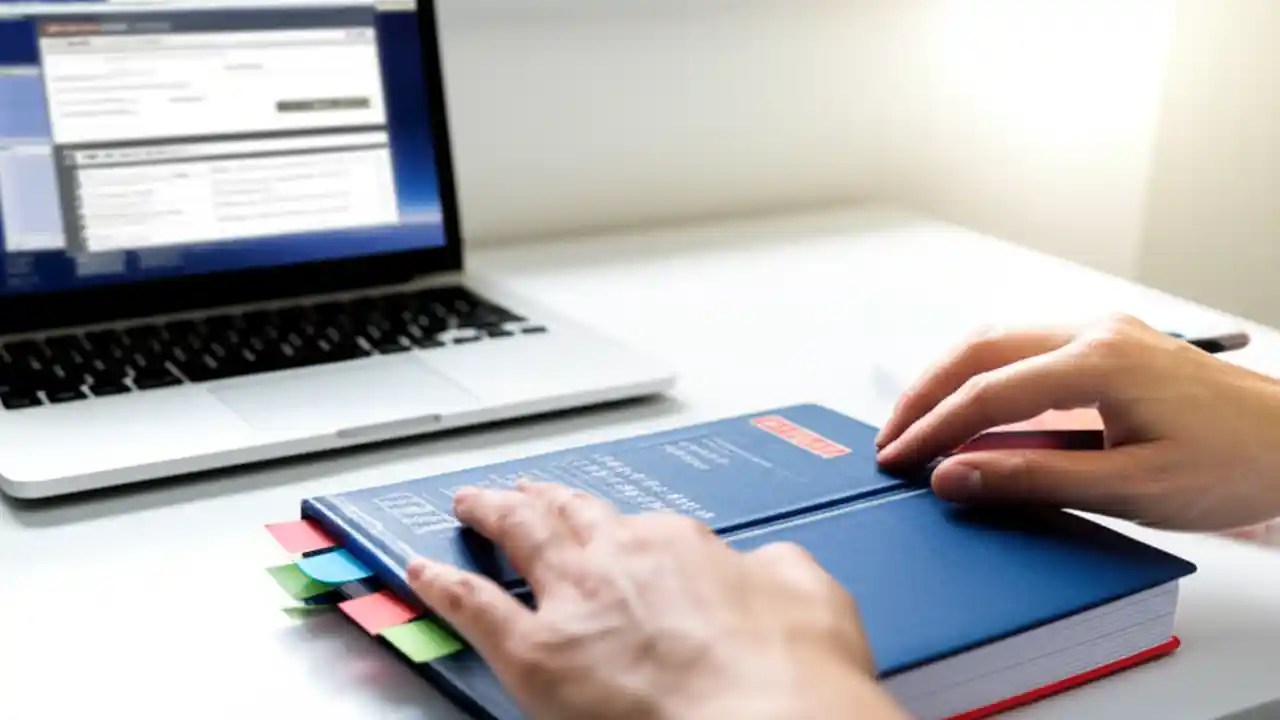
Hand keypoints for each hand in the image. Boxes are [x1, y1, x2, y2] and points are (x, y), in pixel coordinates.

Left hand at [406, 480, 903, 719]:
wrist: (766, 719)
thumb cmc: (794, 673)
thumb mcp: (810, 594)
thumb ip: (776, 571)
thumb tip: (768, 565)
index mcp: (679, 546)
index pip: (640, 529)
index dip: (624, 532)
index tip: (619, 536)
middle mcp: (619, 558)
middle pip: (568, 514)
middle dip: (542, 499)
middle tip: (522, 490)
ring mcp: (573, 601)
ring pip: (518, 537)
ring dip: (492, 514)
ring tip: (472, 502)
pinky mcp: (535, 654)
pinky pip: (472, 606)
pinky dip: (441, 584)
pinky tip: (421, 569)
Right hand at [876, 315, 1279, 530]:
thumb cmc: (1234, 466)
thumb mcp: (1132, 488)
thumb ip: (1034, 479)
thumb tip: (954, 476)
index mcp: (1099, 362)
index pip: (988, 392)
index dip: (934, 428)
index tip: (899, 460)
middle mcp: (1094, 332)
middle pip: (980, 349)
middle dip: (926, 392)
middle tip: (892, 439)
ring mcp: (1102, 331)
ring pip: (998, 340)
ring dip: (951, 378)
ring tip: (918, 423)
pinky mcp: (1109, 344)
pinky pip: (1026, 348)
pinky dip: (985, 375)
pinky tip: (972, 406)